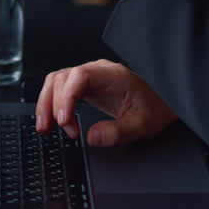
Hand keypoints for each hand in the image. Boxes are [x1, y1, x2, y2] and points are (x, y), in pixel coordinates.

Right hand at [35, 60, 177, 146]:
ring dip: (47, 104)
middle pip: (62, 78)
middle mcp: (98, 72)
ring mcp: (90, 77)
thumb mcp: (142, 125)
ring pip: (56, 82)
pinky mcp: (86, 86)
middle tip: (54, 129)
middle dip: (52, 105)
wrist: (162, 102)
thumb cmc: (155, 108)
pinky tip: (54, 122)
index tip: (65, 119)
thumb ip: (117, 132)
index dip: (66, 96)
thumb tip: (92, 137)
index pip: (80, 76)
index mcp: (113, 75)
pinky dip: (53, 105)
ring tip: (46, 128)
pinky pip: (61, 90)